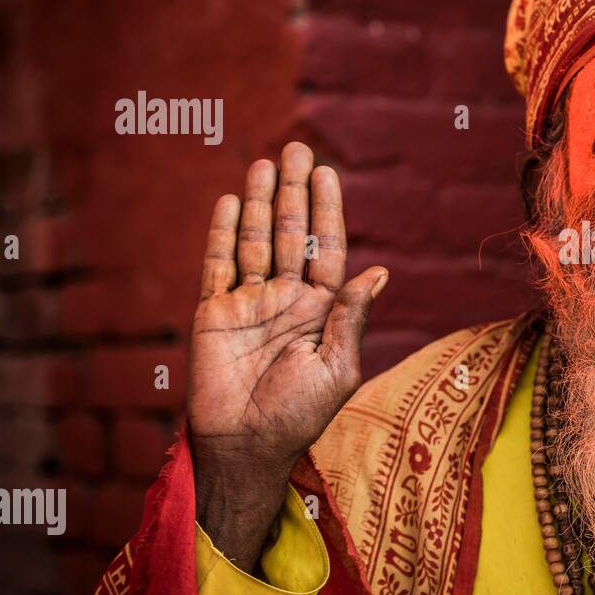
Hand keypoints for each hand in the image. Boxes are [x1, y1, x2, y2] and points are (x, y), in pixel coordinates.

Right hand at [187, 141, 386, 569]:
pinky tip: (230, 201)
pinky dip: (223, 233)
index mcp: (321, 309)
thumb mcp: (337, 368)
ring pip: (255, 241)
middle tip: (297, 149)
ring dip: (259, 202)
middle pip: (291, 234)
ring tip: (265, 162)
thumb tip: (381, 273)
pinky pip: (218, 265)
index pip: (327, 248)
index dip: (327, 211)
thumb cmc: (300, 415)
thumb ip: (350, 318)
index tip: (327, 173)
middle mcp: (287, 299)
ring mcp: (249, 302)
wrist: (245, 445)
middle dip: (293, 193)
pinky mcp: (214, 313)